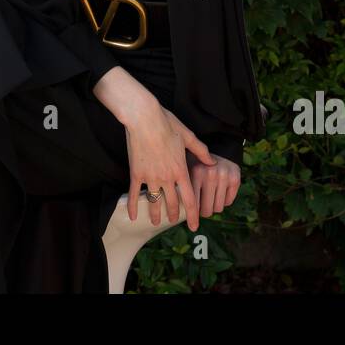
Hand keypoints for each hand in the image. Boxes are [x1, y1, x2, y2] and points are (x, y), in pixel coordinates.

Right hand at [122, 97, 216, 231]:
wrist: (144, 118)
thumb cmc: (167, 124)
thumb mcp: (188, 136)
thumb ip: (201, 151)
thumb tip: (212, 162)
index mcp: (181, 170)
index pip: (189, 199)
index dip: (193, 215)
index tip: (194, 226)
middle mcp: (166, 177)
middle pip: (172, 203)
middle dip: (174, 215)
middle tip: (174, 221)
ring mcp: (150, 176)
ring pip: (154, 202)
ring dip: (156, 214)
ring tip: (155, 222)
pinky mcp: (136, 173)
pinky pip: (134, 193)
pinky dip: (133, 206)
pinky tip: (133, 216)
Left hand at [187, 151, 240, 218]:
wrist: (219, 148)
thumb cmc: (197, 163)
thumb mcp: (186, 169)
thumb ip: (181, 185)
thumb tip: (175, 210)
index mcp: (196, 172)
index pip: (193, 204)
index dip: (192, 214)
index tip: (191, 220)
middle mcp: (211, 174)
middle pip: (207, 211)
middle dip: (204, 211)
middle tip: (201, 207)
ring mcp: (224, 176)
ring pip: (218, 208)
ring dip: (214, 206)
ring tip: (209, 198)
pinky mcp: (235, 179)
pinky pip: (228, 202)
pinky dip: (224, 201)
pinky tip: (220, 192)